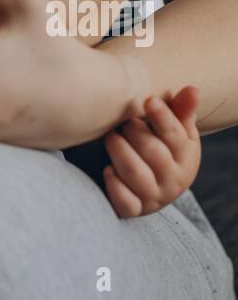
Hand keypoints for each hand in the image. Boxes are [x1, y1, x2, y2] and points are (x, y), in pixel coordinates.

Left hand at [103, 87, 200, 216]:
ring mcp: (154, 197)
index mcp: (187, 157)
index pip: (177, 136)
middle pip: (154, 153)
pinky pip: (125, 202)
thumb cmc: (159, 145)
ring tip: (111, 137)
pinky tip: (107, 169)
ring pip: (136, 174)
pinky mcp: (134, 209)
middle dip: (135, 132)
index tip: (148, 100)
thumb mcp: (174, 129)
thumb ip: (181, 109)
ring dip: (120, 151)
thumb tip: (192, 89)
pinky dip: (114, 185)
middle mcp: (174, 181)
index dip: (163, 116)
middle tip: (124, 121)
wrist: (147, 182)